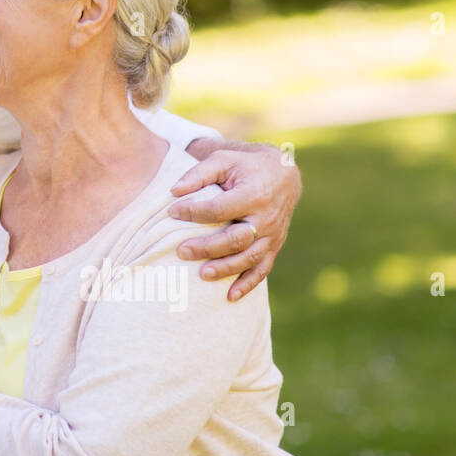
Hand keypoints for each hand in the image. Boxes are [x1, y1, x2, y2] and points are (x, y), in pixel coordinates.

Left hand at [170, 142, 301, 300]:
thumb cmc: (246, 166)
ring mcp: (273, 235)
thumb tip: (173, 191)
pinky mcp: (274, 246)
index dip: (194, 212)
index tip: (172, 212)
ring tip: (202, 275)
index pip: (220, 208)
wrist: (283, 174)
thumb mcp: (223, 159)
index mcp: (254, 193)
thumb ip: (199, 173)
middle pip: (237, 238)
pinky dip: (248, 284)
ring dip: (226, 268)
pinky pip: (263, 269)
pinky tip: (230, 296)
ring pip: (250, 257)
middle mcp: (266, 217)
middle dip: (208, 247)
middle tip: (181, 251)